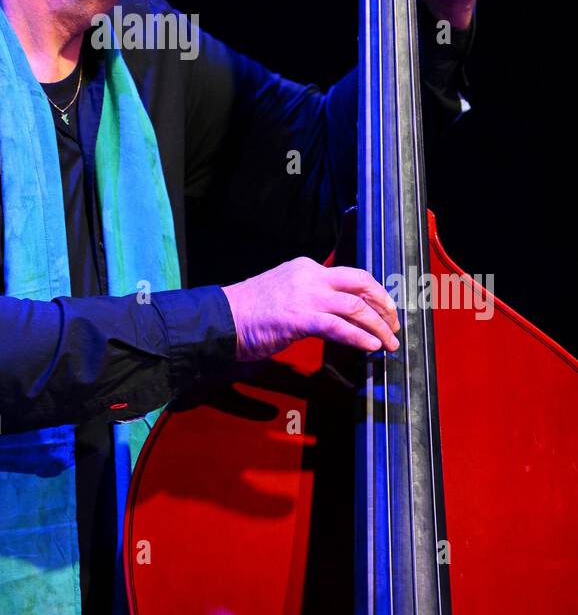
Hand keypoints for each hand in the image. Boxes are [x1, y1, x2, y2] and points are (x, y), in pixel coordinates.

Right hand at [222, 257, 400, 362]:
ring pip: (355, 306)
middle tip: (394, 324)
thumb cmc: (249, 311)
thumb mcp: (285, 291)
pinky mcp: (299, 318)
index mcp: (306, 267)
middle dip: (383, 304)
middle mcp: (309, 276)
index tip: (384, 309)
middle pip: (361, 283)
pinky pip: (339, 327)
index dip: (373, 293)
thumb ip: (311, 296)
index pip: (351, 275)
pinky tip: (371, 347)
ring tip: (389, 343)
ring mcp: (305, 296)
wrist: (221, 319)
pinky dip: (359, 337)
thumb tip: (336, 313)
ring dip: (377, 326)